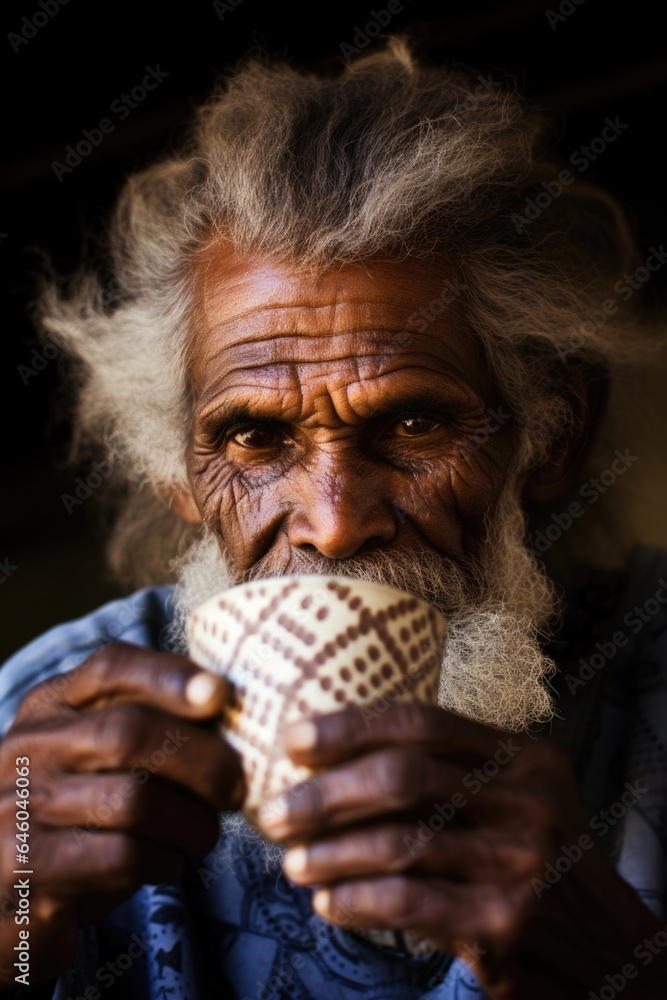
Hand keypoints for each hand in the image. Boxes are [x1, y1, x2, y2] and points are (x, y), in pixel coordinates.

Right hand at [0, 642, 243, 988]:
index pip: (110, 667)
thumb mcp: (95, 756)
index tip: (220, 693)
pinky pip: (123, 856)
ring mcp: (20, 807)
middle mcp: (28, 747)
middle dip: (202, 759)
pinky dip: (165, 860)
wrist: (8, 898)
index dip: (170, 675)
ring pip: (135, 799)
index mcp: (50, 705)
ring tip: (204, 831)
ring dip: (192, 820)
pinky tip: (167, 861)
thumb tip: (227, 704)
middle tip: (235, 786)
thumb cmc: (76, 814)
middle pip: (131, 731)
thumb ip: (147, 722)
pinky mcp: (28, 869)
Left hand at [257, 702, 666, 999]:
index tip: (293, 739)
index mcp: (524, 758)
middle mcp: (526, 803)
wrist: (613, 951)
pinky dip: (354, 902)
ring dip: (327, 854)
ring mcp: (518, 865)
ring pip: (395, 844)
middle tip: (274, 813)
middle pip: (402, 778)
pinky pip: (404, 905)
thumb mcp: (521, 797)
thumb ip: (456, 771)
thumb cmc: (544, 862)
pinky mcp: (502, 927)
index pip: (422, 723)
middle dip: (323, 794)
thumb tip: (344, 759)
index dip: (349, 727)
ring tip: (292, 863)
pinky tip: (329, 903)